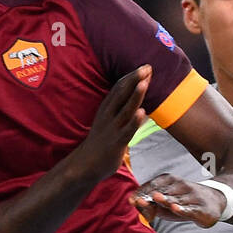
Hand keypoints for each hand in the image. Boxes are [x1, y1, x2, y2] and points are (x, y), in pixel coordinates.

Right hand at [75, 66, 150, 182]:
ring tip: (145, 82)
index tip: (144, 67)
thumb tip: (138, 103)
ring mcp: (113, 129)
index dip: (132, 77)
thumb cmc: (101, 143)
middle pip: (122, 94)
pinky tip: (143, 112)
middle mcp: (108, 116)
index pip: (119, 88)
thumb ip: (121, 112)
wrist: (85, 166)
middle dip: (135, 80)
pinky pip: (127, 130)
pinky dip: (135, 121)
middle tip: (147, 67)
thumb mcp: (109, 122)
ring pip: (126, 109)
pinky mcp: (117, 142)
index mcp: (106, 109)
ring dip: (136, 96)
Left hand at [131, 173, 225, 226]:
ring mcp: (192, 196)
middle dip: (151, 197)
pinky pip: (190, 209)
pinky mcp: (201, 209)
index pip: (154, 185)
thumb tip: (135, 203)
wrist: (216, 202)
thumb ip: (152, 204)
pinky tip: (176, 207)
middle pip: (164, 193)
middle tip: (138, 201)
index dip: (143, 192)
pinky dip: (183, 208)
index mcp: (171, 181)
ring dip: (165, 200)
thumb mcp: (168, 202)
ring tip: (156, 198)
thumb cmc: (186, 203)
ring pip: (176, 200)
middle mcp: (181, 186)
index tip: (132, 200)